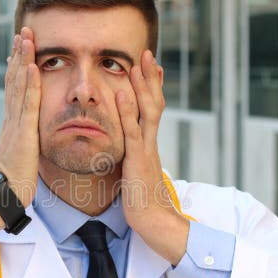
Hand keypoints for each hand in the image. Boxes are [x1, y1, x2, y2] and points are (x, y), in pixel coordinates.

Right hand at [0, 27, 41, 208]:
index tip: (20, 47)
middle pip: (14, 79)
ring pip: (19, 85)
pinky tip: (32, 66)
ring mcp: (16, 123)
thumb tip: (28, 133)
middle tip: (22, 31)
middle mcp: (12, 117)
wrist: (6, 193)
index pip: (14, 88)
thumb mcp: (22, 152)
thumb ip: (24, 139)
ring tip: (26, 38)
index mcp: (12, 122)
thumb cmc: (15, 178)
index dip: (17, 66)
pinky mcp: (24, 131)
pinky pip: (28, 103)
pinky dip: (30, 83)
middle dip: (18, 54)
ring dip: (23, 59)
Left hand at [115, 50, 189, 264]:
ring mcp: (145, 150)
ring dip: (142, 86)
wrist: (156, 224)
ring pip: (147, 111)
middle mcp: (150, 143)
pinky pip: (131, 132)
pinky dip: (127, 112)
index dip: (152, 88)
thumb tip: (133, 153)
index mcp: (149, 145)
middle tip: (147, 53)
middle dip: (150, 78)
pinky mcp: (137, 161)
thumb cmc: (144, 203)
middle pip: (155, 103)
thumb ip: (136, 160)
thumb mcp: (138, 175)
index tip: (151, 67)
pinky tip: (121, 94)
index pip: (153, 110)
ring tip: (137, 63)